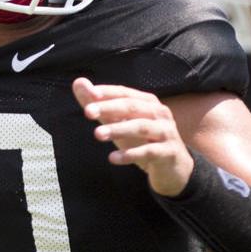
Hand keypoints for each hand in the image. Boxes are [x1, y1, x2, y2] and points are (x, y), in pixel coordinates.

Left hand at [72, 78, 194, 196]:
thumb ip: (99, 105)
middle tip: (87, 112)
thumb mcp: (119, 123)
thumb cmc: (142, 140)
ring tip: (97, 134)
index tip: (89, 94)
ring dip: (118, 129)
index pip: (124, 92)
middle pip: (132, 107)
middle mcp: (159, 113)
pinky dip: (131, 155)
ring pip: (141, 127)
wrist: (172, 168)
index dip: (107, 92)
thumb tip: (78, 82)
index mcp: (147, 102)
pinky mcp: (169, 152)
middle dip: (109, 108)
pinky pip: (149, 151)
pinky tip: (113, 158)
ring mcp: (166, 132)